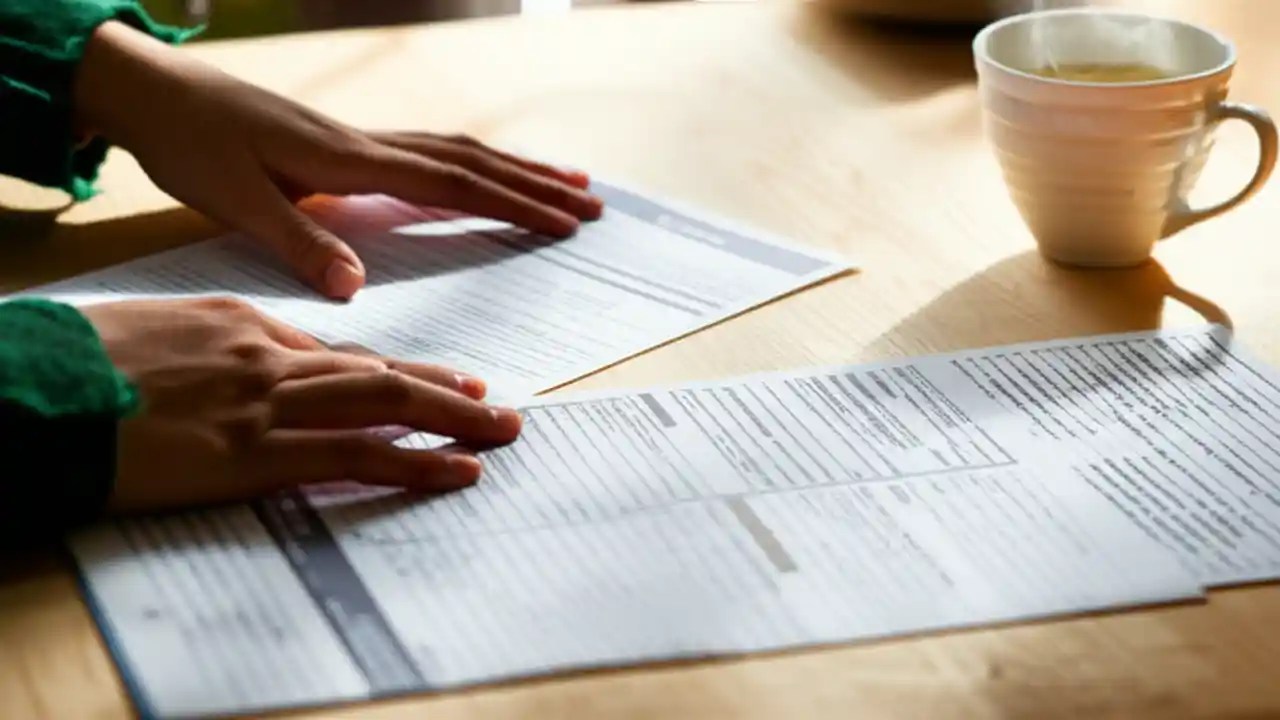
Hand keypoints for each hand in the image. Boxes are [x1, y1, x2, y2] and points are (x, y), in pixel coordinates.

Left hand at [73, 21, 602, 300]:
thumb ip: (298, 242)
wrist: (154, 91)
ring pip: (457, 150)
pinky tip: (482, 176)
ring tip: (563, 183)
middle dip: (536, 184)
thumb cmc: (191, 145)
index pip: (451, 183)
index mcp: (351, 160)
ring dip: (514, 168)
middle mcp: (368, 144)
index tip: (564, 223)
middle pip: (472, 161)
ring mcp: (361, 140)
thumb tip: (356, 288)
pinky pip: (429, 151)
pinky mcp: (347, 145)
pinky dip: (471, 164)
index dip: (512, 204)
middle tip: (593, 204)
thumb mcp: (234, 201)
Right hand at [81, 297, 521, 512]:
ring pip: (384, 403)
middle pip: (378, 369)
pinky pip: (358, 455)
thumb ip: (214, 345)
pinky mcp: (256, 454)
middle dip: (444, 387)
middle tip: (494, 404)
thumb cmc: (75, 363)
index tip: (437, 378)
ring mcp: (267, 403)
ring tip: (500, 432)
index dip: (394, 368)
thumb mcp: (152, 332)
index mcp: (239, 321)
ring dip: (451, 419)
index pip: (337, 352)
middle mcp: (267, 355)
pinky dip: (416, 462)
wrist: (33, 389)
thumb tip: (251, 362)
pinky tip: (455, 471)